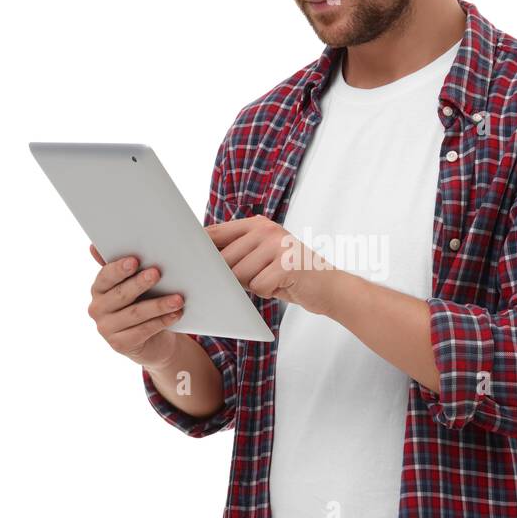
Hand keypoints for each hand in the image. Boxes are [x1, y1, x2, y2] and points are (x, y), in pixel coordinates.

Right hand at [87, 243, 186, 368]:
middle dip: (140, 283)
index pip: (105, 276)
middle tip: (157, 273)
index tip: (135, 260)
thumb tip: (100, 246)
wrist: (152, 341)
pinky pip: (143, 331)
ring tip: (178, 298)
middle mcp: (97, 308)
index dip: (119, 269)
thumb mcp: (136, 286)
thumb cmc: (143, 304)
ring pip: (135, 313)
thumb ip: (127, 268)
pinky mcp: (119, 345)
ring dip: (158, 305)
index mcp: (98, 289)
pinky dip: (161, 322)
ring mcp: (106, 329)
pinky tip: (176, 314)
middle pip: (120, 294)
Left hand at [205, 215, 338, 315]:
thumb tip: (200, 263)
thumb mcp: (262, 256)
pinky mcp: (286, 264)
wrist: (330, 287)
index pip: (215, 233)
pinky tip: (282, 286)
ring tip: (272, 280)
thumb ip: (236, 253)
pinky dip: (267, 293)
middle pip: (225, 260)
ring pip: (240, 275)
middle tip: (257, 278)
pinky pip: (258, 286)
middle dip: (233, 277)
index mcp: (257, 224)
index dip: (199, 249)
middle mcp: (266, 229)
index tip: (186, 260)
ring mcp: (278, 245)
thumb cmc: (289, 275)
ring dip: (252, 286)